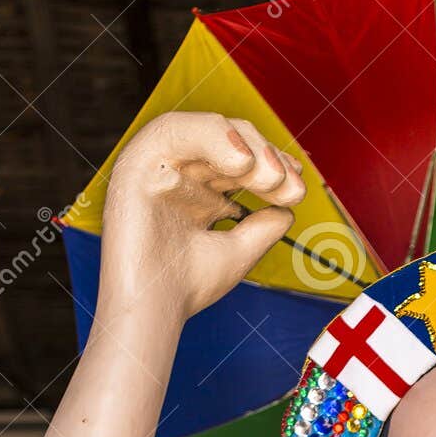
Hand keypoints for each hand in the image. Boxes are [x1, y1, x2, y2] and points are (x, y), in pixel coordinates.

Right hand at [98, 111, 305, 324]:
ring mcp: (160, 165)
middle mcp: (181, 175)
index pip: (242, 161)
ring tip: (270, 177)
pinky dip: (213, 136)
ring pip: (207, 128)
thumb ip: (263, 227)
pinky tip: (242, 162)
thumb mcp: (239, 251)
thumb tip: (288, 210)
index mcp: (201, 194)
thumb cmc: (187, 286)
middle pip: (230, 140)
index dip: (273, 166)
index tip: (297, 190)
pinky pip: (177, 129)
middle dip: (268, 157)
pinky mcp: (138, 161)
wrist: (153, 309)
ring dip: (247, 145)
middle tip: (290, 189)